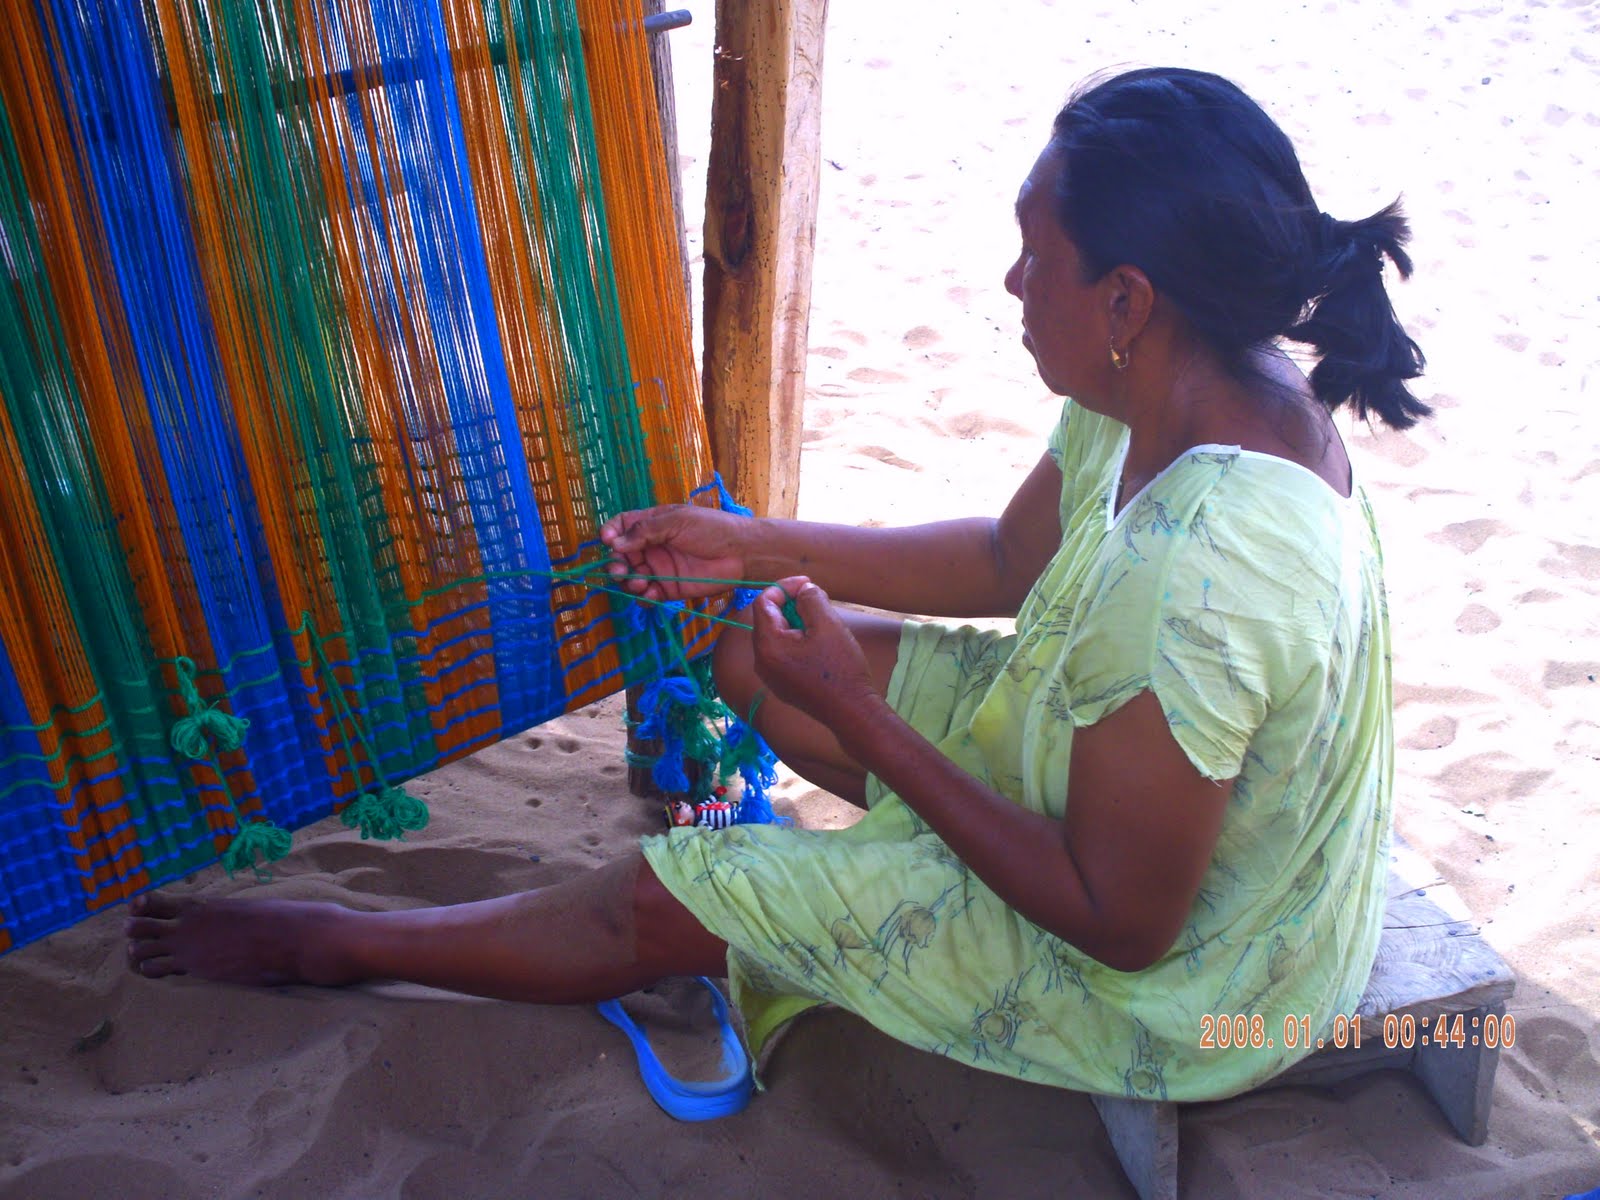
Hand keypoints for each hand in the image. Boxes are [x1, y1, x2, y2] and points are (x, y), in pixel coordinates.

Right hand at [598, 505, 751, 600]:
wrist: (742, 553)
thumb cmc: (712, 529)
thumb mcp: (677, 522)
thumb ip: (645, 530)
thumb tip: (614, 542)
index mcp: (653, 524)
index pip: (622, 526)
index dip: (611, 533)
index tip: (608, 541)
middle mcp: (653, 546)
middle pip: (622, 555)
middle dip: (616, 563)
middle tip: (621, 570)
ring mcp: (661, 568)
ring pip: (632, 577)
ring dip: (629, 582)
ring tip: (640, 583)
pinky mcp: (670, 588)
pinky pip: (649, 595)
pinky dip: (644, 596)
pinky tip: (650, 593)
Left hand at [750, 578, 877, 724]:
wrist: (852, 711)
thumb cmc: (840, 668)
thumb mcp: (828, 624)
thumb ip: (810, 599)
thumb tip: (802, 590)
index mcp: (767, 645)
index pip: (764, 603)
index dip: (784, 587)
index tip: (808, 583)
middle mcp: (761, 662)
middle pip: (768, 619)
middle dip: (790, 604)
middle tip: (816, 600)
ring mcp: (771, 676)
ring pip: (776, 636)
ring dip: (794, 622)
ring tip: (820, 622)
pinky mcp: (782, 685)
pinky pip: (781, 653)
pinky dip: (795, 640)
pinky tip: (818, 644)